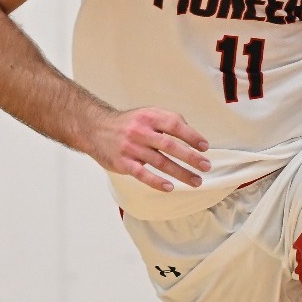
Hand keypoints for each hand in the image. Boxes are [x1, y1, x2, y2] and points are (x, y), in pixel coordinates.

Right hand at [85, 107, 210, 192]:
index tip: (204, 147)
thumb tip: (191, 134)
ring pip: (159, 162)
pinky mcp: (123, 163)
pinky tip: (170, 187)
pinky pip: (142, 174)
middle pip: (170, 145)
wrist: (95, 129)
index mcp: (149, 117)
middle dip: (190, 157)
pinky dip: (157, 182)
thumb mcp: (146, 113)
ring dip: (180, 173)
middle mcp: (140, 131)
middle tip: (206, 166)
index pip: (174, 125)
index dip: (192, 136)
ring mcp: (131, 148)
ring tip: (196, 181)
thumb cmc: (127, 123)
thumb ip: (167, 120)